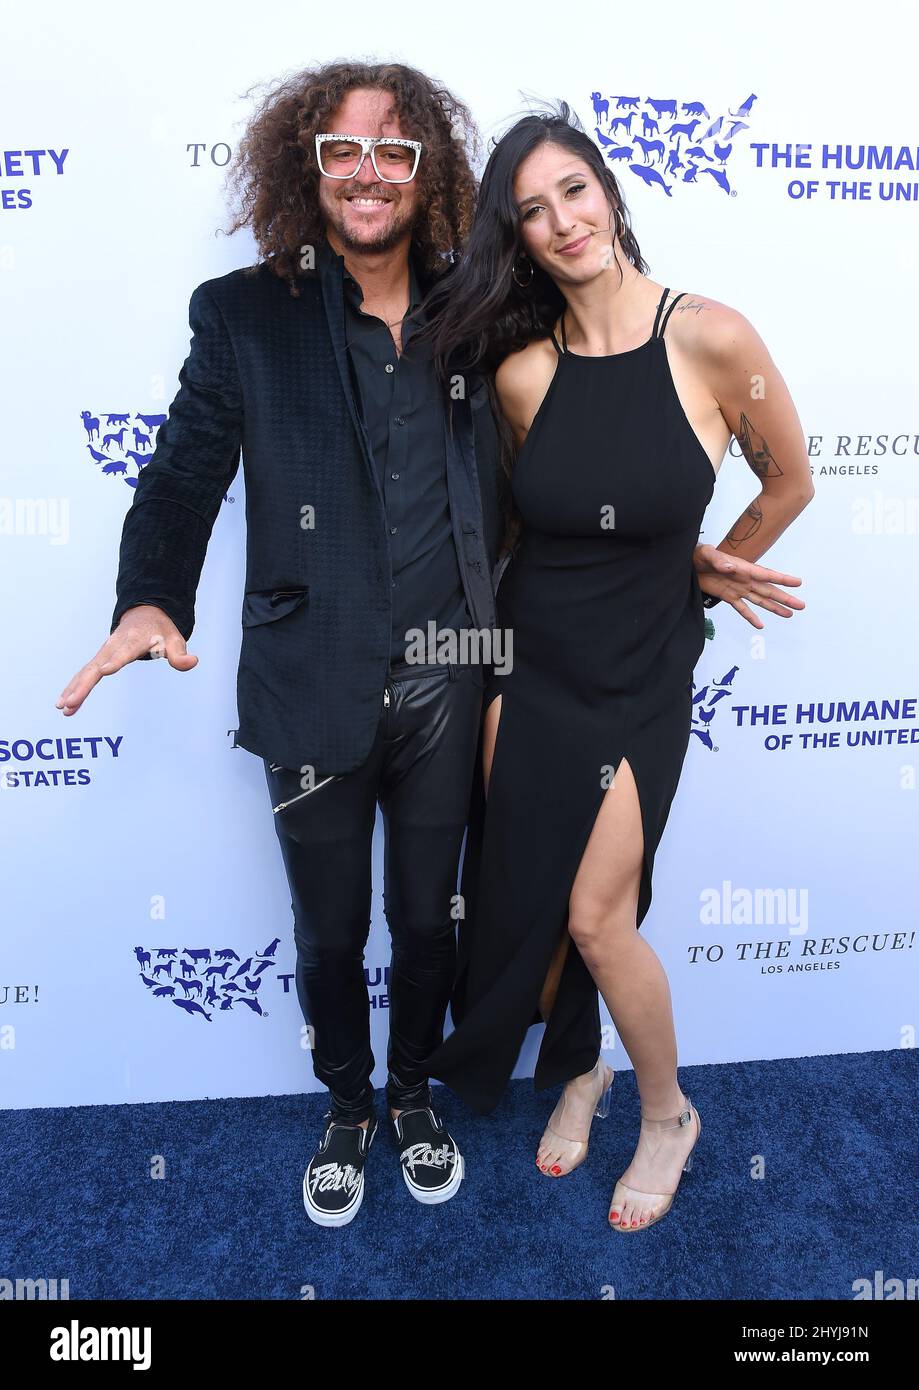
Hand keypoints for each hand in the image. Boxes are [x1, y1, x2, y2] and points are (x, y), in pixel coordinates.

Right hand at [56, 605, 197, 714]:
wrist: (144, 614)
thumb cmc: (159, 629)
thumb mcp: (174, 639)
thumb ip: (180, 653)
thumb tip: (192, 662)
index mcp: (133, 641)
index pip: (123, 653)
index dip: (115, 662)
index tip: (104, 672)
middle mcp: (113, 647)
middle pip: (96, 667)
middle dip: (83, 685)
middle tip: (71, 702)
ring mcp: (104, 653)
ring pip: (85, 672)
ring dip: (74, 689)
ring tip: (63, 707)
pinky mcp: (99, 659)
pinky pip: (84, 674)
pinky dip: (73, 687)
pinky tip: (64, 703)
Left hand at [693, 545, 804, 629]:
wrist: (687, 563)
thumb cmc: (698, 554)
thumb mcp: (707, 554)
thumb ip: (719, 560)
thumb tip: (731, 567)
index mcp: (743, 568)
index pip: (766, 575)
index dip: (782, 579)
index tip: (798, 582)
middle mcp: (744, 579)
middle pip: (768, 590)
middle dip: (785, 598)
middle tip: (801, 605)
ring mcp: (737, 589)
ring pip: (760, 600)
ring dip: (774, 607)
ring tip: (789, 614)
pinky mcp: (728, 596)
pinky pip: (742, 608)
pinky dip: (751, 617)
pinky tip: (760, 625)